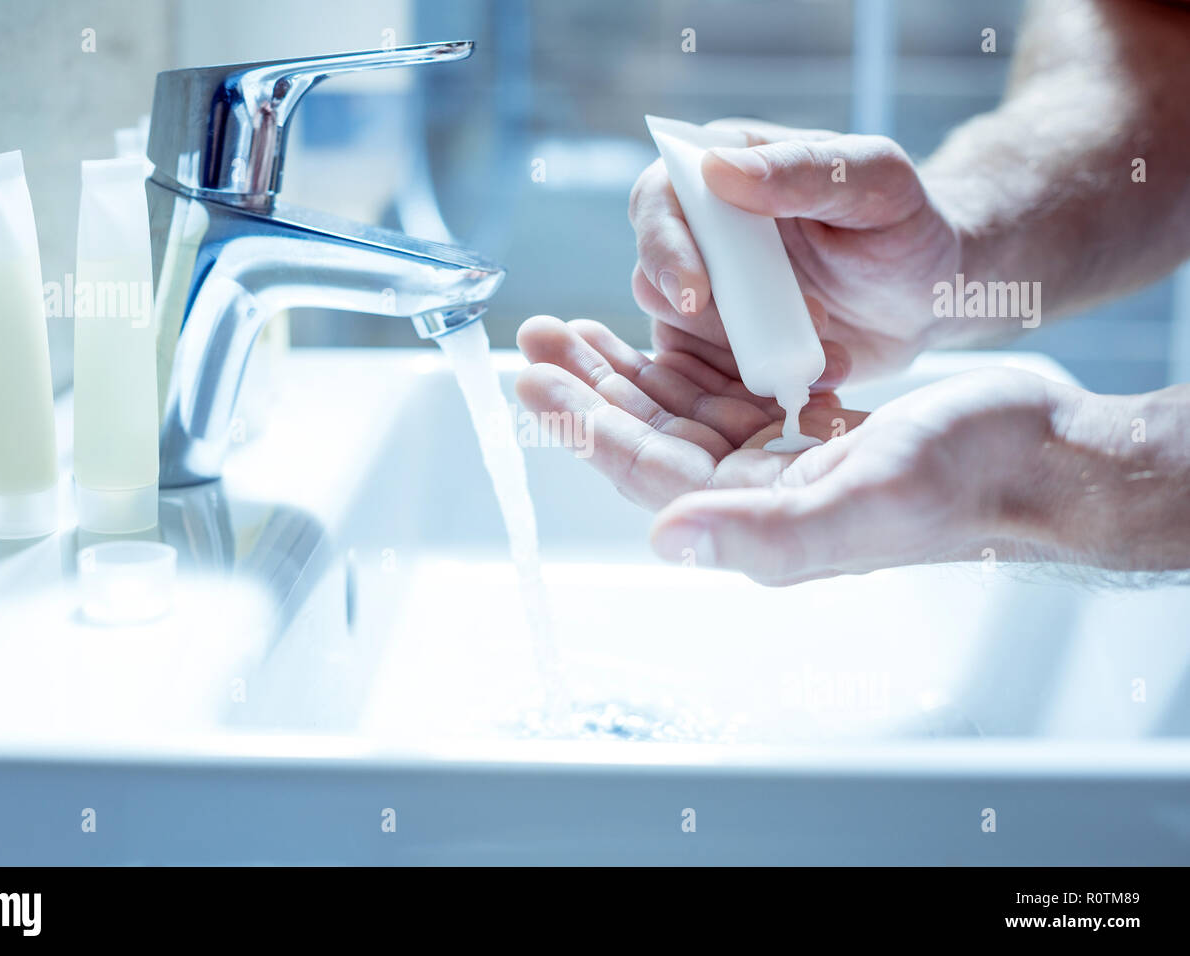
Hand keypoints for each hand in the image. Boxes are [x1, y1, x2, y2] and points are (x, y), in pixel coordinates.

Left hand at [517, 314, 1072, 585]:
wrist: (1042, 453)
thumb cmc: (973, 475)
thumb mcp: (870, 496)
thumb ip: (769, 530)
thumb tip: (668, 538)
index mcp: (762, 521)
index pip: (649, 472)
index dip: (587, 426)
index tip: (538, 379)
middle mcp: (757, 498)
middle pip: (648, 441)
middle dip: (587, 391)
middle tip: (536, 339)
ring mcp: (777, 466)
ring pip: (675, 419)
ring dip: (622, 375)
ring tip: (571, 332)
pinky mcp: (799, 436)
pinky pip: (717, 402)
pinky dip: (679, 369)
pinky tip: (654, 340)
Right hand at [630, 118, 962, 382]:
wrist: (928, 297)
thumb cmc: (905, 223)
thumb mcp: (876, 181)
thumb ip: (804, 171)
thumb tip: (717, 168)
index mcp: (723, 174)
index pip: (657, 201)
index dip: (663, 248)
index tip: (696, 294)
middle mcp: (700, 236)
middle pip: (653, 279)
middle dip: (715, 319)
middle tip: (810, 324)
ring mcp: (707, 298)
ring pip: (677, 337)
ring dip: (748, 357)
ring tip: (829, 356)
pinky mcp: (720, 351)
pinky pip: (706, 380)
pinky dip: (754, 392)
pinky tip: (816, 384)